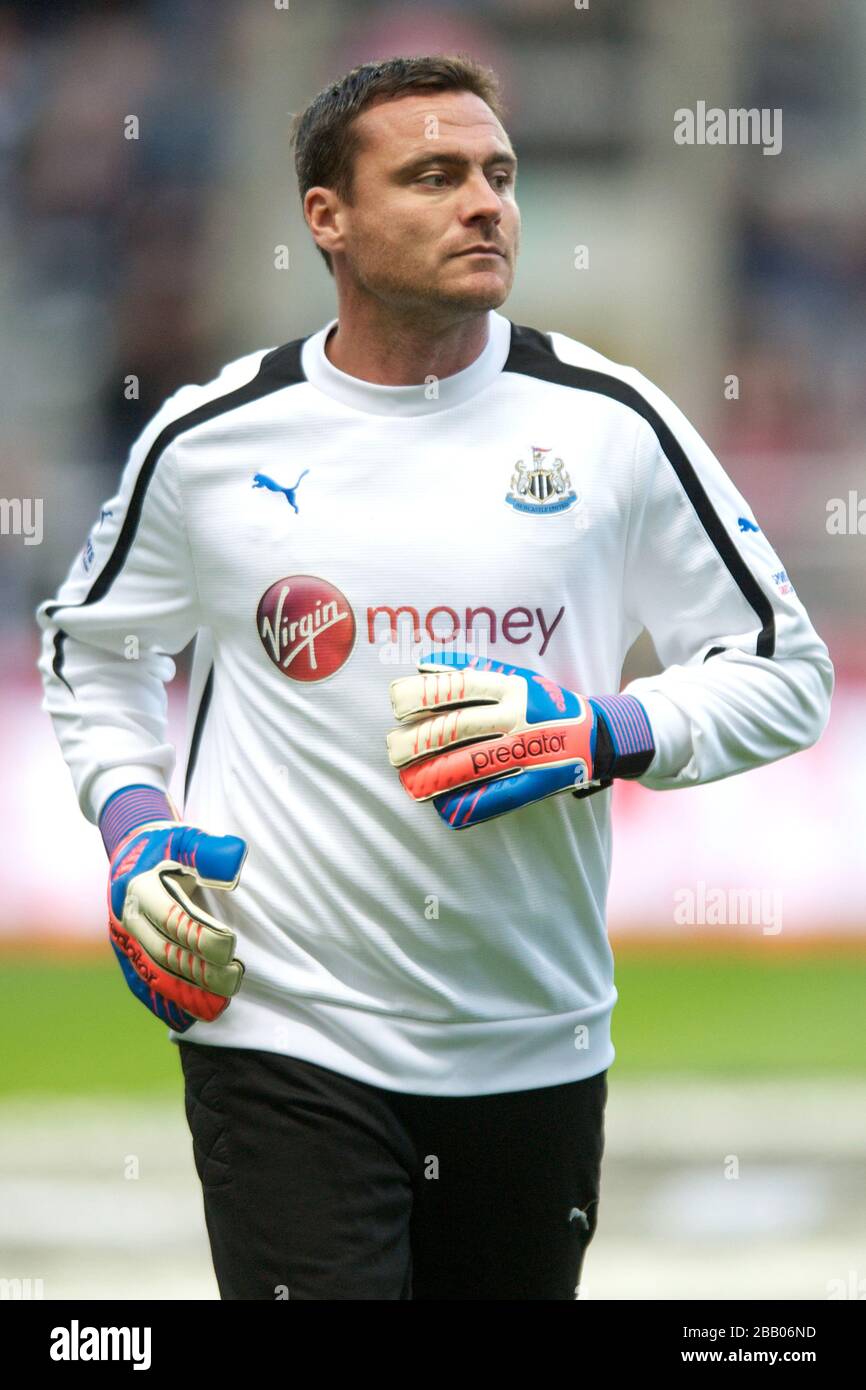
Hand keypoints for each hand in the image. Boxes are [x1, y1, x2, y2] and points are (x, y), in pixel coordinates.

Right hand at [108, 819, 246, 1029]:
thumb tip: (235, 861)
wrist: (133, 854)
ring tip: (221, 1002)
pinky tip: (191, 1017)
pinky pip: (143, 986)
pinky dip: (165, 1004)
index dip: (201, 936)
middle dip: (200, 970)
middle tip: (235, 977)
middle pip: (164, 952)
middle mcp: (128, 918)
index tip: (231, 945)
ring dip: (186, 993)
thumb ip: (210, 850)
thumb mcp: (189, 839)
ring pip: (153, 975)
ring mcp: (124, 941)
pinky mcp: (127, 957)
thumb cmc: (169, 846)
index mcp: (141, 888)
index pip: (172, 919)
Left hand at [386, 651, 653, 828]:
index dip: (422, 693)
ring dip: (432, 775)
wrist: (597, 736)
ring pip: (469, 764)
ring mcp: (526, 751)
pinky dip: (465, 803)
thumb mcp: (516, 676)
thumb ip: (472, 671)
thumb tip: (422, 665)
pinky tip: (441, 806)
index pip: (457, 686)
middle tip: (393, 750)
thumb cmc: (545, 704)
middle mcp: (517, 716)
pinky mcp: (535, 783)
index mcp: (511, 686)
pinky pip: (494, 797)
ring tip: (408, 781)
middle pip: (456, 727)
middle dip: (417, 740)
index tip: (395, 704)